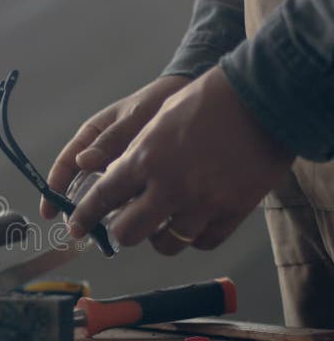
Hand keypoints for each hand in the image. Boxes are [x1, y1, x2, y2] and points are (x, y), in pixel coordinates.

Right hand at [40, 75, 190, 218]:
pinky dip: (126, 209)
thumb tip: (82, 162)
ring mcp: (118, 168)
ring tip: (101, 231)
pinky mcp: (139, 178)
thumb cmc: (155, 102)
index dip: (54, 188)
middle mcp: (100, 155)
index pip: (66, 164)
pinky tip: (130, 221)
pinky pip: (127, 197)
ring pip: (104, 195)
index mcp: (91, 136)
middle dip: (77, 209)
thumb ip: (111, 140)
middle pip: (81, 186)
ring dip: (102, 212)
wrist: (188, 98)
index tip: (49, 212)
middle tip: (77, 230)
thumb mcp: (133, 117)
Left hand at [67, 66, 295, 254]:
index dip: (84, 217)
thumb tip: (100, 173)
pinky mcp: (232, 211)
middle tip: (124, 225)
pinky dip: (193, 236)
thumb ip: (130, 152)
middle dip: (121, 231)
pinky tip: (193, 222)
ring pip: (165, 244)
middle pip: (128, 232)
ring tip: (163, 222)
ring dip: (158, 237)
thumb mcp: (158, 118)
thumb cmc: (207, 101)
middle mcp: (169, 185)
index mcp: (145, 158)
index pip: (102, 197)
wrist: (265, 96)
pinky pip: (202, 242)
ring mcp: (202, 202)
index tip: (76, 228)